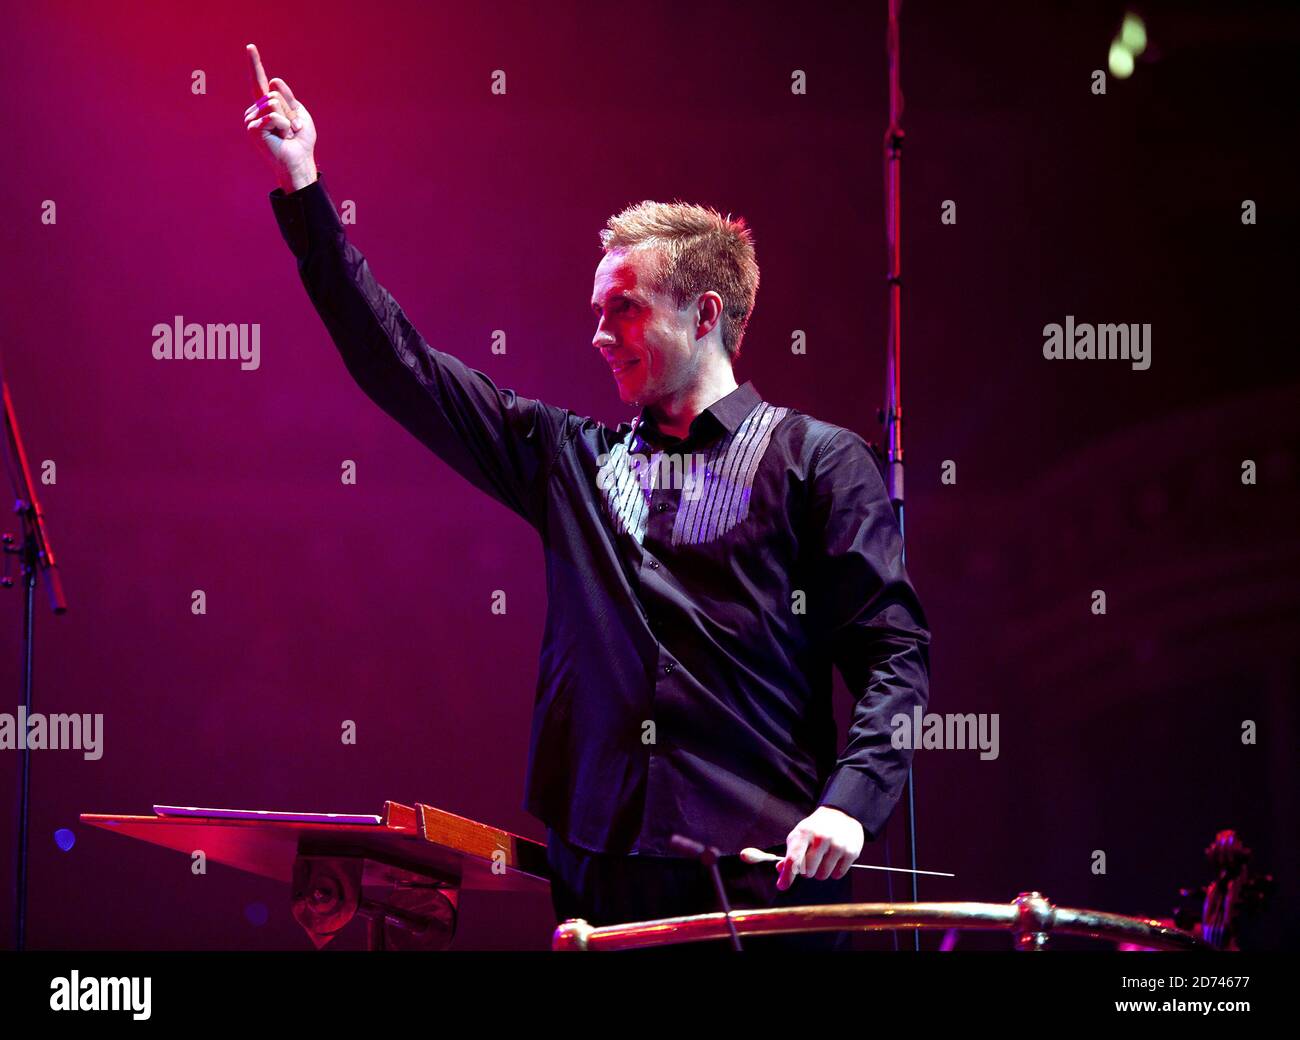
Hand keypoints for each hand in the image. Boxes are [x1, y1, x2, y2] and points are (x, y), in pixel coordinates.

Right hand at [243, 43, 317, 192]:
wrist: (299, 161)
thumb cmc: (300, 141)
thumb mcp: (299, 114)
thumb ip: (287, 97)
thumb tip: (272, 80)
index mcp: (266, 106)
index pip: (259, 82)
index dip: (255, 64)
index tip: (250, 47)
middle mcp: (255, 110)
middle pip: (274, 93)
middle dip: (289, 111)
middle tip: (290, 130)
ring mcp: (251, 119)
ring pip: (274, 103)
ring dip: (287, 119)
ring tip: (286, 134)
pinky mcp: (252, 128)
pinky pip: (273, 115)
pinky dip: (284, 126)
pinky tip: (281, 137)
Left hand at [775, 805, 863, 890]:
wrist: (841, 814)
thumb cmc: (816, 827)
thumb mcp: (800, 834)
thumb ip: (791, 853)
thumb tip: (781, 870)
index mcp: (805, 832)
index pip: (794, 859)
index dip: (787, 875)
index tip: (782, 886)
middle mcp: (821, 838)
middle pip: (807, 872)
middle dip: (806, 871)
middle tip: (810, 860)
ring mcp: (838, 845)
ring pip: (822, 875)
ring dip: (820, 871)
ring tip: (823, 857)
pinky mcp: (851, 852)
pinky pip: (837, 875)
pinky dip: (834, 871)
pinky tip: (835, 858)